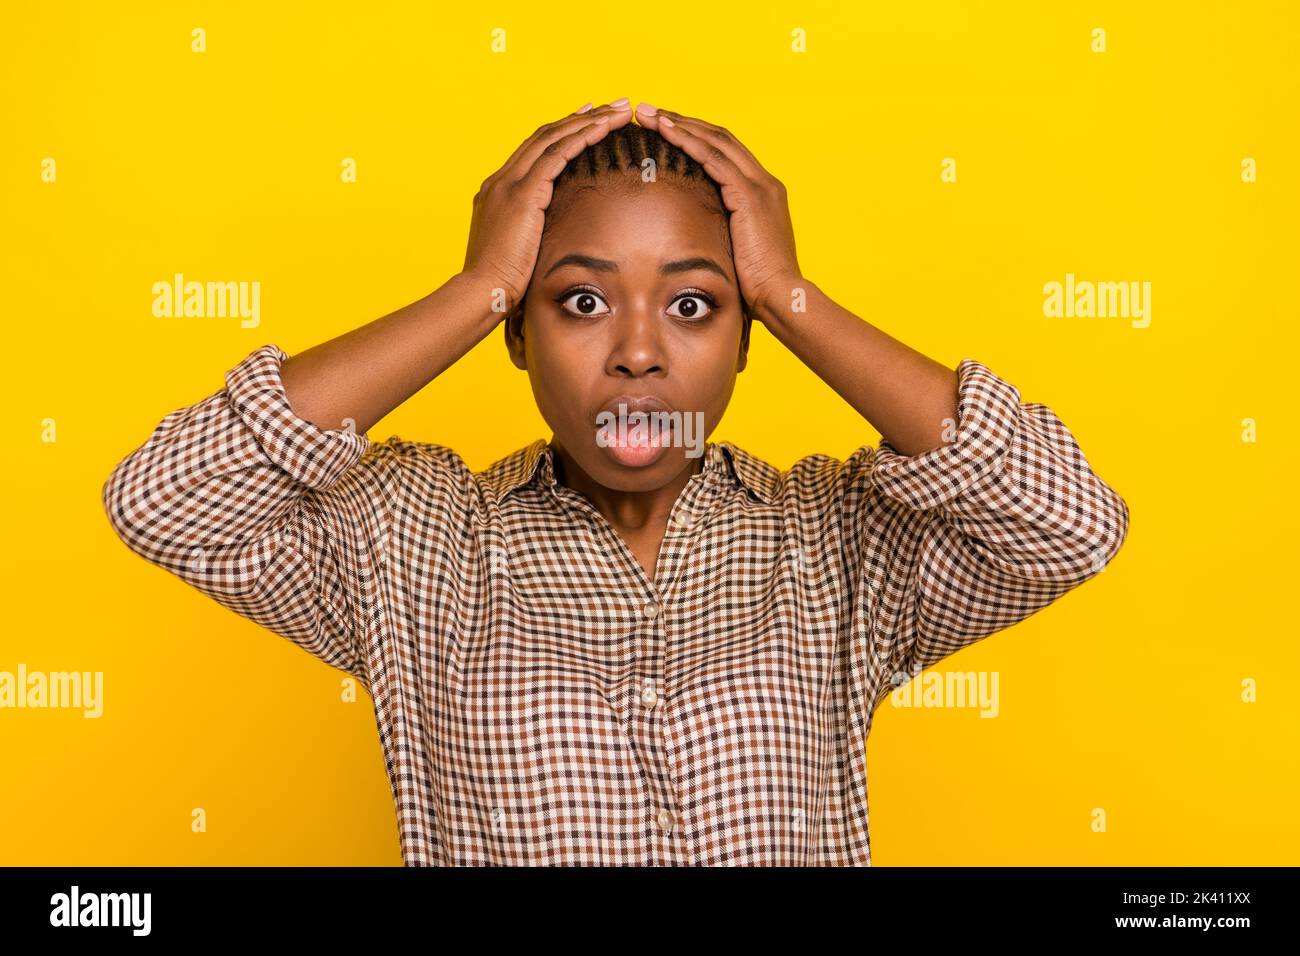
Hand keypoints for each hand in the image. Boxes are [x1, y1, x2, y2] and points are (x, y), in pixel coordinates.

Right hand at [462, 100, 634, 309]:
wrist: (482, 293)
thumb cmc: (500, 284)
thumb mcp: (516, 250)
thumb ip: (531, 234)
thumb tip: (551, 239)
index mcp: (498, 192)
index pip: (535, 151)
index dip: (564, 132)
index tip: (589, 119)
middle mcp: (501, 180)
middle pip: (545, 136)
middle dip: (581, 118)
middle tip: (612, 105)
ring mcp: (509, 185)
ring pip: (553, 139)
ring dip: (588, 122)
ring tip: (617, 110)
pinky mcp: (522, 196)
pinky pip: (556, 156)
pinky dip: (580, 139)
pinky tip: (603, 129)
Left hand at [634, 105, 801, 321]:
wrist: (781, 296)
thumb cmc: (758, 286)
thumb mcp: (738, 251)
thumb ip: (722, 233)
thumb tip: (694, 234)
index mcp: (764, 194)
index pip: (726, 152)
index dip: (695, 137)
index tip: (666, 128)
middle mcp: (765, 183)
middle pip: (720, 138)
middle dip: (684, 121)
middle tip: (651, 111)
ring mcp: (760, 187)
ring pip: (716, 142)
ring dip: (681, 125)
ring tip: (651, 114)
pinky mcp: (750, 197)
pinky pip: (715, 160)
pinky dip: (689, 142)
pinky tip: (667, 131)